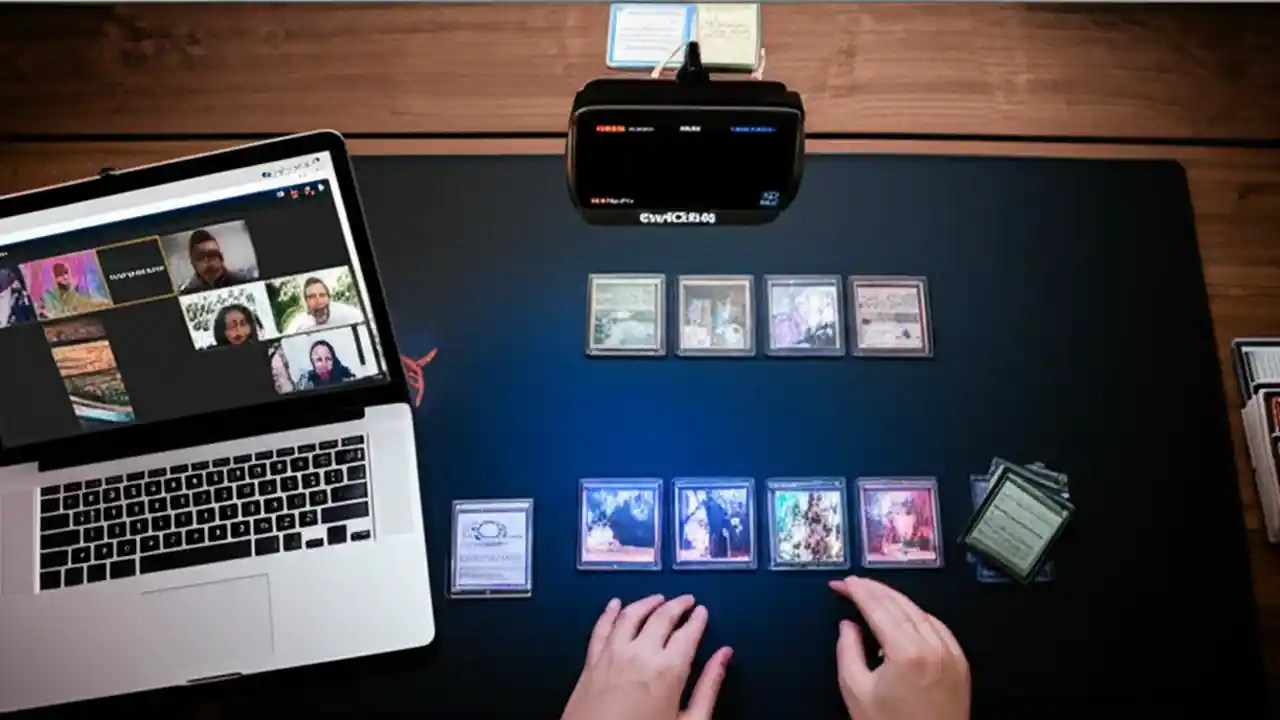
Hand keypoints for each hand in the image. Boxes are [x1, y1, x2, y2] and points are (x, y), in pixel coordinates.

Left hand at [561, 594, 732, 719]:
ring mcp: (612, 654)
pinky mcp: (591, 661)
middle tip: (687, 600)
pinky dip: (609, 612)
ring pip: (630, 615)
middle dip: (677, 605)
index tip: (702, 611)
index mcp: (668, 669)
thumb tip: (725, 654)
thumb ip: (709, 687)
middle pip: (660, 617)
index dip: (697, 619)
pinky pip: (601, 627)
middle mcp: (640, 652)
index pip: (687, 633)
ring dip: (647, 602)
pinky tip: (615, 604)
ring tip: (659, 598)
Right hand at [828, 576, 969, 719]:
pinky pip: (938, 627)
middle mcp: (933, 646)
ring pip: (921, 611)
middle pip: (900, 603)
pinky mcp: (960, 663)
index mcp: (906, 652)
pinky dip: (919, 615)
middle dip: (874, 590)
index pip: (878, 607)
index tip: (843, 582)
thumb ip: (847, 651)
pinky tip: (905, 614)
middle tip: (853, 583)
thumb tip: (848, 625)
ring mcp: (950, 654)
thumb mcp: (856, 691)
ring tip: (874, 594)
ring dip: (896, 599)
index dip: (858, 591)